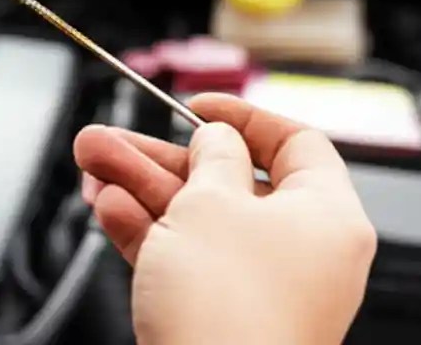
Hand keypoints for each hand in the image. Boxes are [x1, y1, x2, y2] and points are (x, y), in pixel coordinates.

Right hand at [74, 95, 376, 344]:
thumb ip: (213, 158)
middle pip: (229, 181)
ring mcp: (261, 287)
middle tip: (112, 137)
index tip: (196, 104)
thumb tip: (218, 140)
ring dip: (140, 187)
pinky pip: (184, 259)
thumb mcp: (213, 202)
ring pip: (196, 219)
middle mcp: (302, 251)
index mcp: (327, 215)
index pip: (296, 144)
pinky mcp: (222, 315)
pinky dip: (147, 232)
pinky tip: (109, 208)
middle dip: (160, 155)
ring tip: (92, 163)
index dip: (243, 116)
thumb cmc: (230, 309)